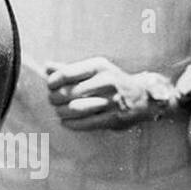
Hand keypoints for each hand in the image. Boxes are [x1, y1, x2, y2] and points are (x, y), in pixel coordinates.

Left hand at [45, 57, 169, 130]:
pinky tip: (67, 121)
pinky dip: (70, 123)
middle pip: (66, 92)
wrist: (144, 97)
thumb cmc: (113, 80)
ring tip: (59, 110)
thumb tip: (46, 66)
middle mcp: (106, 82)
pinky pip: (84, 123)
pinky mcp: (113, 119)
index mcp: (99, 66)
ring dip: (61, 112)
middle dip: (54, 98)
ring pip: (73, 109)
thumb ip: (71, 69)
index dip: (52, 82)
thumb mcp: (95, 69)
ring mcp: (111, 101)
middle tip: (53, 100)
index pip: (65, 74)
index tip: (51, 86)